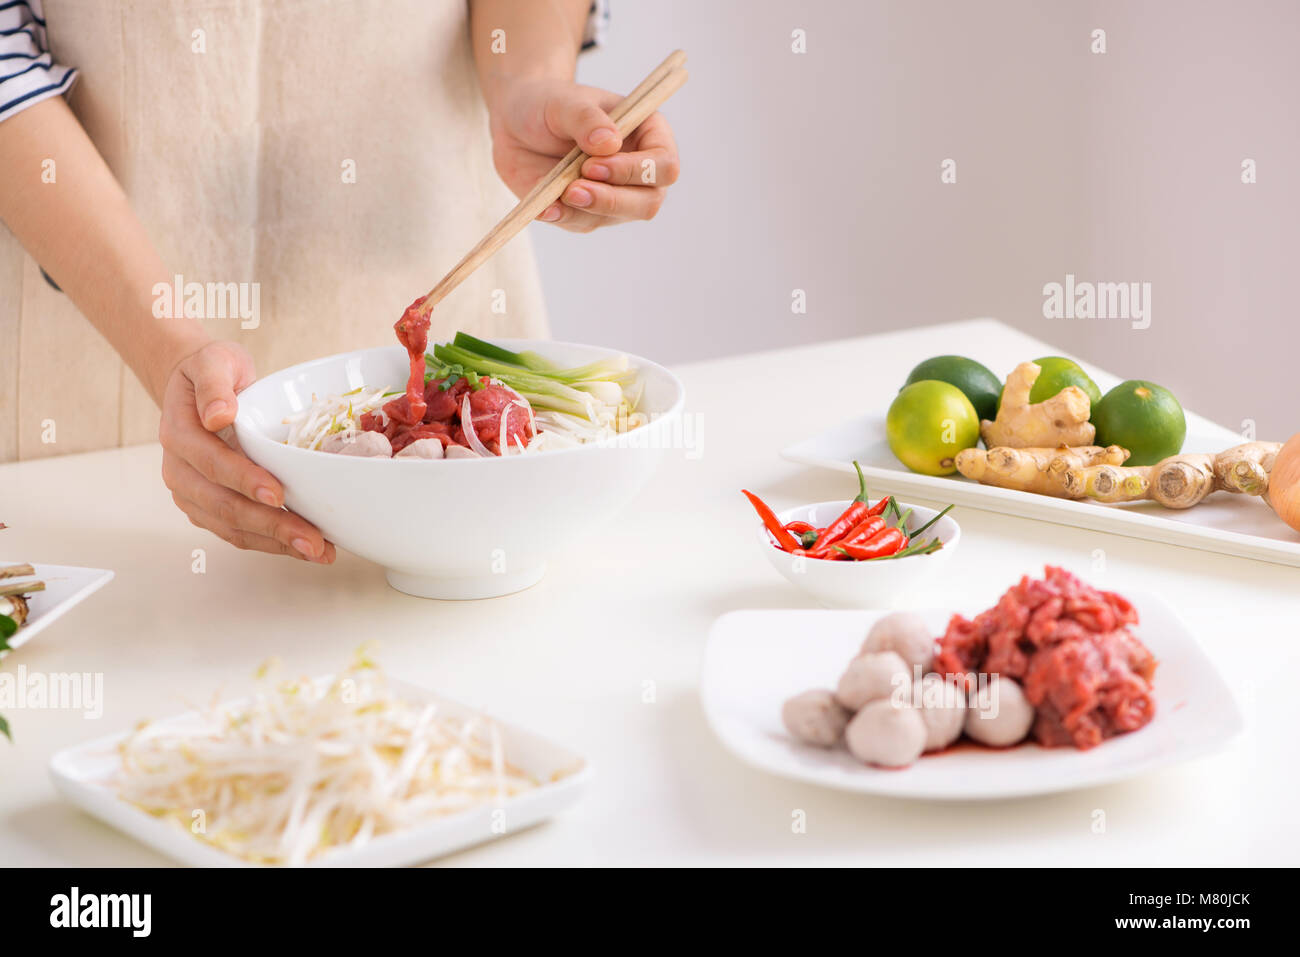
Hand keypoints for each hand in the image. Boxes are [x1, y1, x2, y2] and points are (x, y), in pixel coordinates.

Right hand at [158, 342, 334, 562]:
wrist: (201, 386)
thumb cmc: (213, 372)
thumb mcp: (214, 361)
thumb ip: (215, 385)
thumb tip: (219, 415)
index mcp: (179, 435)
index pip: (212, 464)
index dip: (244, 480)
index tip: (277, 493)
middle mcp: (180, 472)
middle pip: (224, 506)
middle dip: (271, 526)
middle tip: (312, 540)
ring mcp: (193, 495)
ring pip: (232, 528)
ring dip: (276, 543)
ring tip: (318, 552)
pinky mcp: (208, 509)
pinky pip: (238, 533)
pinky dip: (271, 543)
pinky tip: (303, 548)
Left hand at [488, 78, 679, 232]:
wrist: (515, 122)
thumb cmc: (549, 104)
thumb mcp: (564, 101)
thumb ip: (586, 118)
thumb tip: (609, 142)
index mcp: (648, 135)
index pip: (663, 165)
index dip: (634, 170)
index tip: (593, 165)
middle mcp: (638, 170)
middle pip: (648, 202)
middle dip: (613, 200)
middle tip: (574, 189)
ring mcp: (615, 194)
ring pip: (615, 217)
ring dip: (586, 210)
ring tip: (557, 193)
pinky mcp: (587, 212)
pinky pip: (583, 224)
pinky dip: (564, 217)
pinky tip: (545, 208)